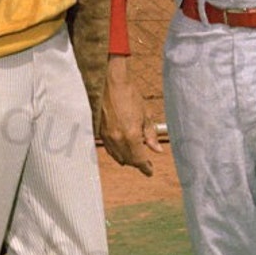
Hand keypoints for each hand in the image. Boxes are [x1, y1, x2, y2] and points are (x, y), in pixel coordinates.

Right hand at [100, 55, 160, 175]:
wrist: (110, 83)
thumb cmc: (129, 95)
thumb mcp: (145, 115)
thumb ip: (150, 135)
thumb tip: (157, 150)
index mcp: (130, 135)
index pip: (139, 159)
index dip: (145, 168)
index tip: (150, 171)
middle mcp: (117, 139)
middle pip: (127, 160)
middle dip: (137, 163)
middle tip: (146, 163)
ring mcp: (106, 136)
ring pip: (117, 155)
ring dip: (126, 158)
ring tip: (135, 157)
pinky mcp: (99, 131)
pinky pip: (108, 148)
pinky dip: (116, 151)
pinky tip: (121, 149)